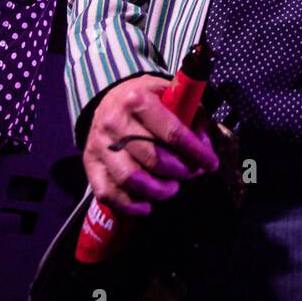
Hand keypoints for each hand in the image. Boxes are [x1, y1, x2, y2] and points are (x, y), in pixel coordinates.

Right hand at [83, 74, 219, 216]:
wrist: (110, 99)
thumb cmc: (146, 100)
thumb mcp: (171, 95)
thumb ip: (192, 117)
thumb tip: (204, 147)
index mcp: (138, 100)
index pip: (172, 133)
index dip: (196, 153)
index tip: (210, 164)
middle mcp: (115, 121)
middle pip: (154, 159)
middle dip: (180, 172)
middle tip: (191, 173)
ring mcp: (100, 144)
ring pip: (131, 180)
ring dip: (158, 191)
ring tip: (171, 188)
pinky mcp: (90, 163)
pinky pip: (108, 194)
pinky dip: (131, 205)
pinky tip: (147, 204)